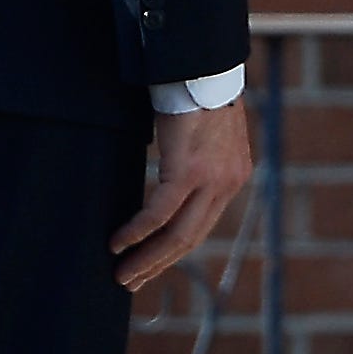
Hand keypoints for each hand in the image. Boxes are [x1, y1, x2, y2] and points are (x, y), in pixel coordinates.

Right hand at [113, 102, 251, 290]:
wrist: (203, 71)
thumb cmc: (198, 101)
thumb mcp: (206, 141)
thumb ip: (197, 169)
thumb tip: (171, 191)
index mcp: (235, 178)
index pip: (203, 226)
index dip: (174, 251)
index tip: (151, 267)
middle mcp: (229, 183)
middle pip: (191, 238)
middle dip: (158, 264)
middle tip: (131, 281)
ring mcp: (212, 179)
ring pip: (177, 233)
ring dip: (146, 258)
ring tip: (121, 273)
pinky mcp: (190, 171)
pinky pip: (159, 214)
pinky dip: (137, 232)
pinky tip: (117, 243)